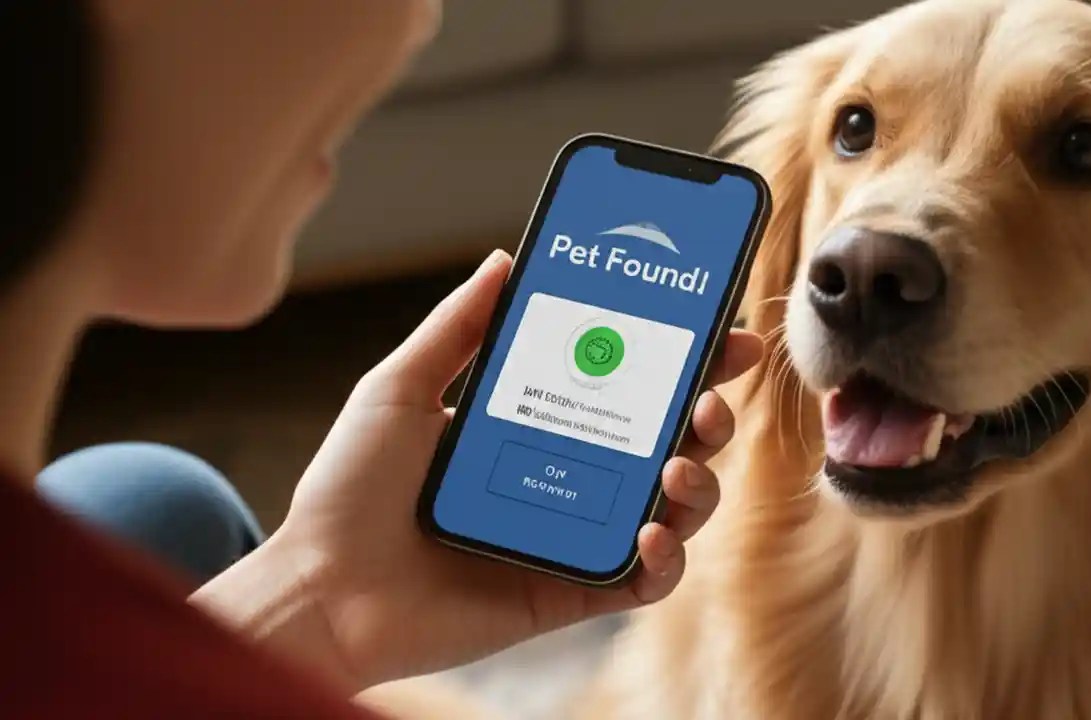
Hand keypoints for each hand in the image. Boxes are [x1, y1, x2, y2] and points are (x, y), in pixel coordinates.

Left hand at [193, 250, 762, 689]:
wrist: (321, 588)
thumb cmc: (350, 490)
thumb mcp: (399, 388)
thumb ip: (457, 327)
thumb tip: (504, 259)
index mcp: (539, 423)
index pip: (627, 384)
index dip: (684, 358)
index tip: (722, 329)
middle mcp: (570, 476)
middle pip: (668, 441)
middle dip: (710, 415)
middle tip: (711, 399)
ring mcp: (576, 534)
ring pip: (674, 508)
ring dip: (698, 484)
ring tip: (677, 467)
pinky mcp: (572, 591)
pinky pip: (646, 580)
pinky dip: (666, 559)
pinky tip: (650, 533)